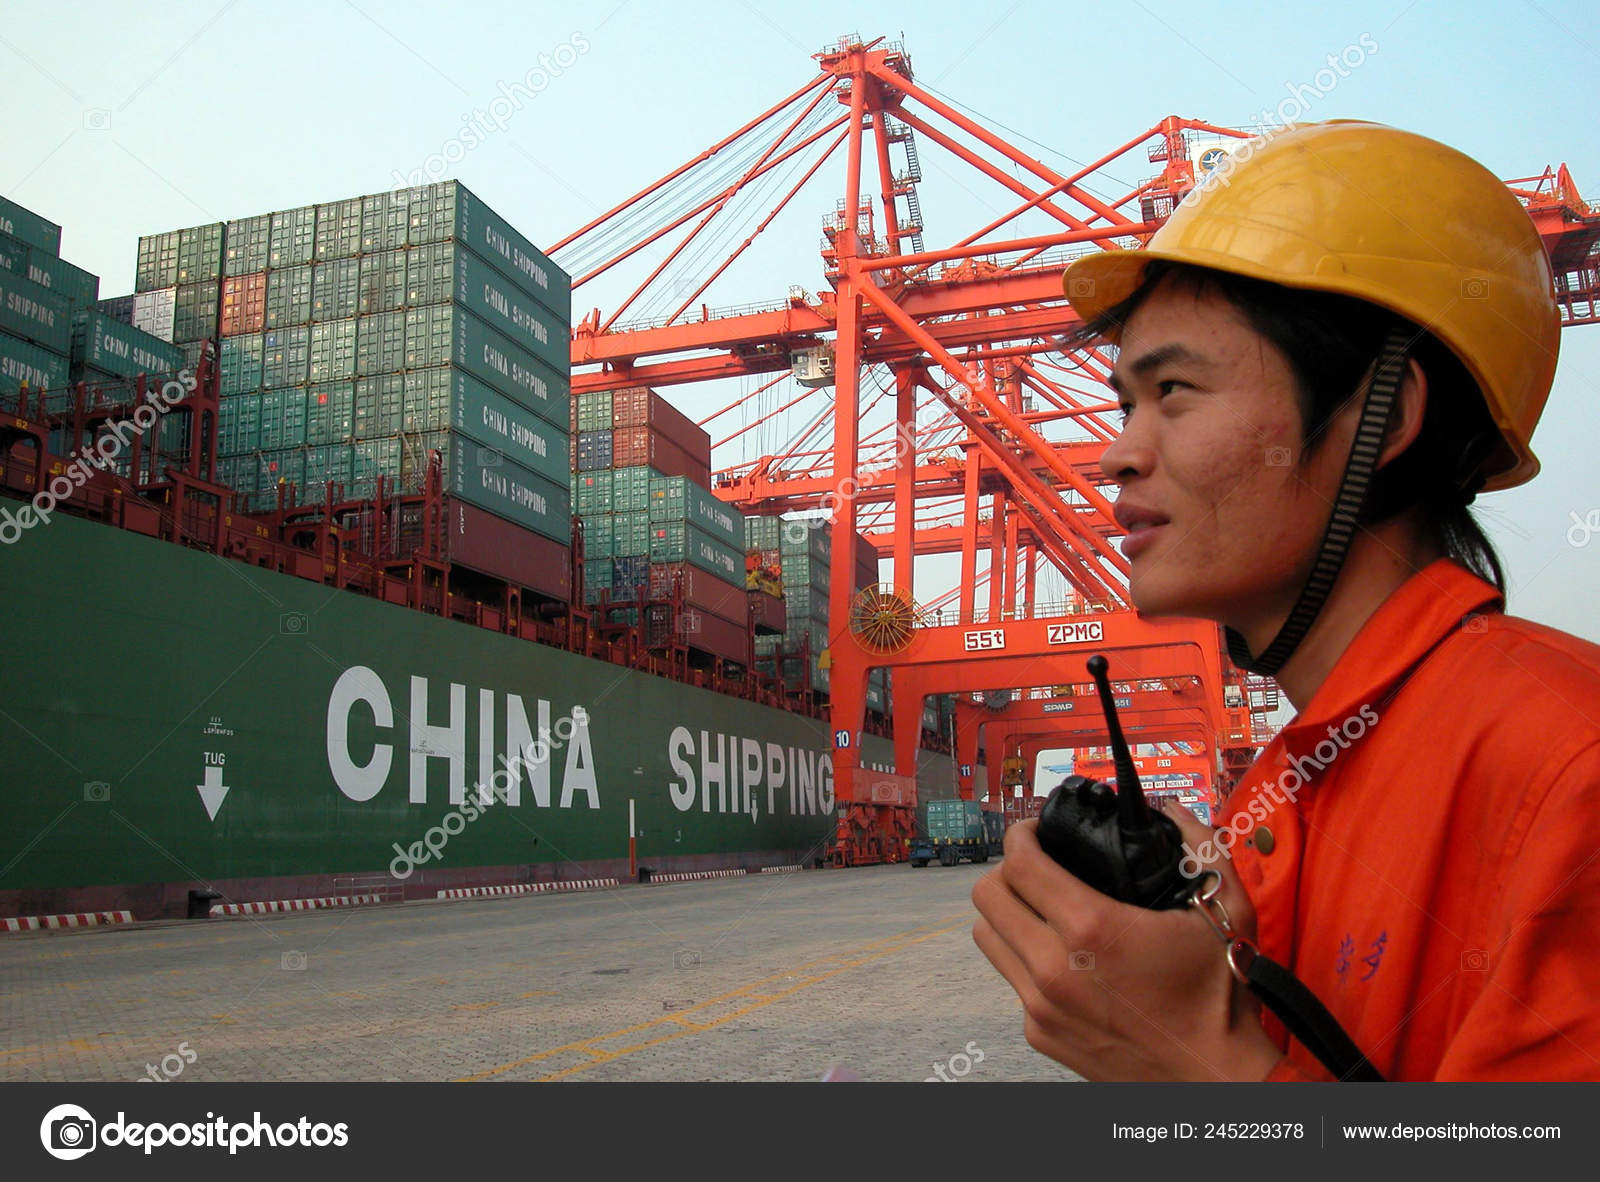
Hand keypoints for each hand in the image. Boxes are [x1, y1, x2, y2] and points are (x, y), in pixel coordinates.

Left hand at [971, 804, 1283, 1080]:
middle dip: (1007, 870)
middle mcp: (1054, 968)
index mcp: (1091, 929)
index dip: (1021, 835)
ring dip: (1008, 915)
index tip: (1034, 831)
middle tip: (1035, 866)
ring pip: (988, 938)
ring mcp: (1041, 1006)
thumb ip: (1201, 849)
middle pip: (986, 896)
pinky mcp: (1040, 1034)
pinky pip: (1012, 981)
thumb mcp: (1225, 912)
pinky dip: (1027, 960)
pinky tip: (1063, 957)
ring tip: (1041, 908)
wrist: (1215, 1079)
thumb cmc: (1220, 999)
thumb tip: (1174, 812)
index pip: (1018, 863)